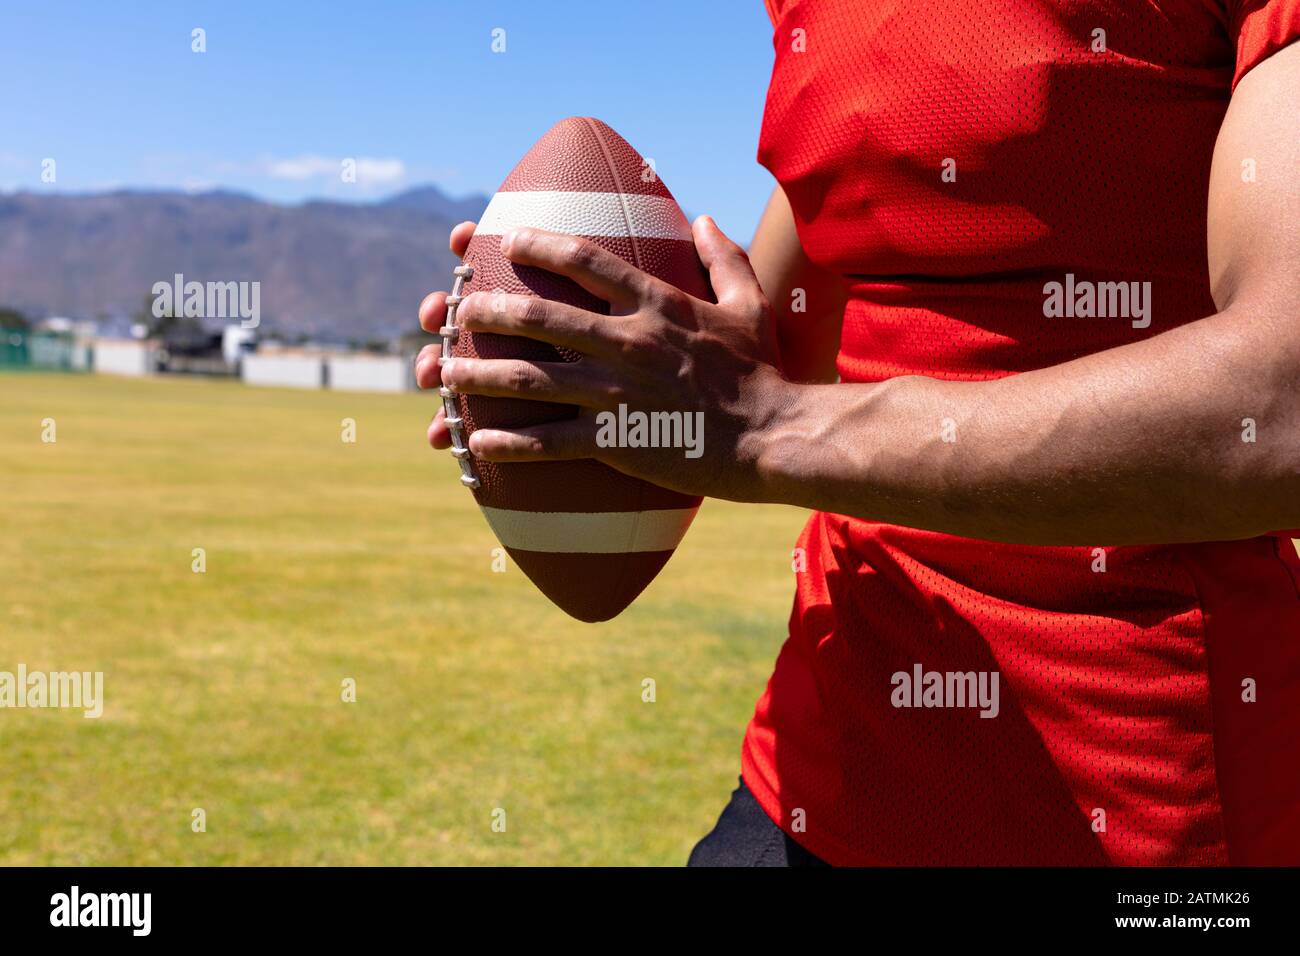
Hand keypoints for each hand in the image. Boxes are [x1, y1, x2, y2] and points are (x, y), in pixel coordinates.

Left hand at [417, 215, 794, 502]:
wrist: (774, 436)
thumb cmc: (764, 373)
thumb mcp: (750, 305)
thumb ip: (723, 258)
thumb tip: (703, 218)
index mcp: (657, 305)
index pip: (586, 262)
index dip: (540, 247)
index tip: (507, 241)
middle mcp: (628, 342)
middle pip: (541, 318)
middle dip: (489, 311)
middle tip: (456, 311)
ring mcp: (618, 392)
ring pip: (532, 380)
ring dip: (480, 375)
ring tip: (444, 376)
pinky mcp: (617, 441)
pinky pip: (550, 442)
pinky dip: (510, 443)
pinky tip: (478, 444)